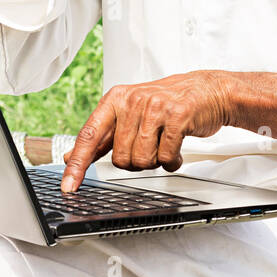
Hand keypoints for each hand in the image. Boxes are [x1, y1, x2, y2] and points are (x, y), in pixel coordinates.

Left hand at [59, 71, 233, 191]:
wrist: (207, 90)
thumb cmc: (166, 104)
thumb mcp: (130, 113)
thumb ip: (102, 135)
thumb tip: (70, 156)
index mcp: (116, 99)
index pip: (89, 135)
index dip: (77, 163)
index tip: (68, 186)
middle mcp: (132, 100)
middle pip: (120, 158)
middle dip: (135, 162)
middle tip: (149, 145)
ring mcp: (155, 107)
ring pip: (142, 160)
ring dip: (155, 161)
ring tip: (163, 144)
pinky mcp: (177, 116)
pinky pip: (165, 157)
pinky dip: (172, 161)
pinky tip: (176, 148)